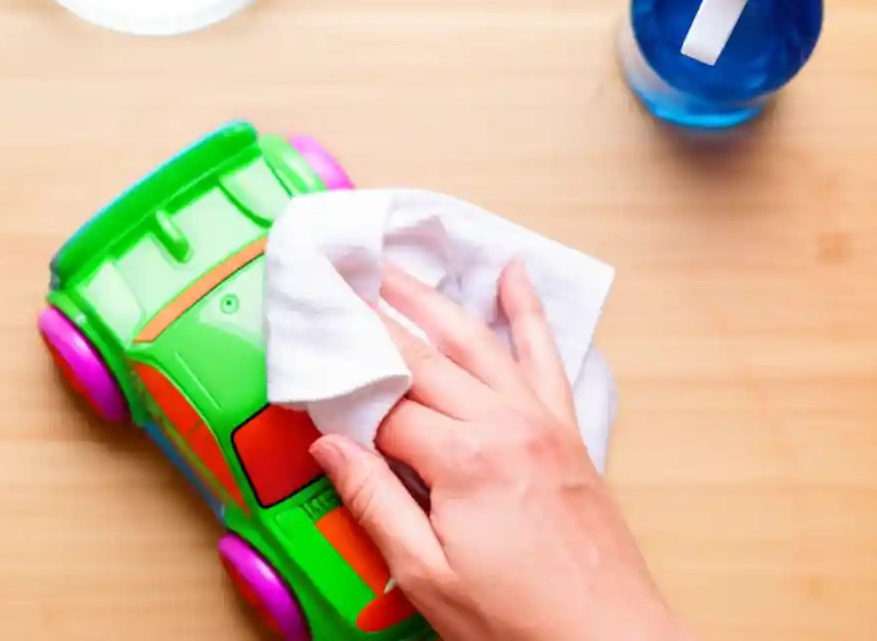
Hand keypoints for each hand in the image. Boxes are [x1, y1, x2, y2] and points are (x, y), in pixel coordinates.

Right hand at [310, 263, 690, 640]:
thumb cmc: (521, 622)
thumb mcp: (427, 576)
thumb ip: (375, 503)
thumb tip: (328, 448)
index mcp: (464, 460)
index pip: (384, 408)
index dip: (343, 395)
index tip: (311, 374)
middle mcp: (504, 424)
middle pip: (423, 358)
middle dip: (374, 317)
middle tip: (338, 280)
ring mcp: (540, 421)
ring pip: (476, 342)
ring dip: (431, 301)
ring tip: (394, 270)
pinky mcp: (565, 430)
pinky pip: (544, 355)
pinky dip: (528, 312)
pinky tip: (514, 277)